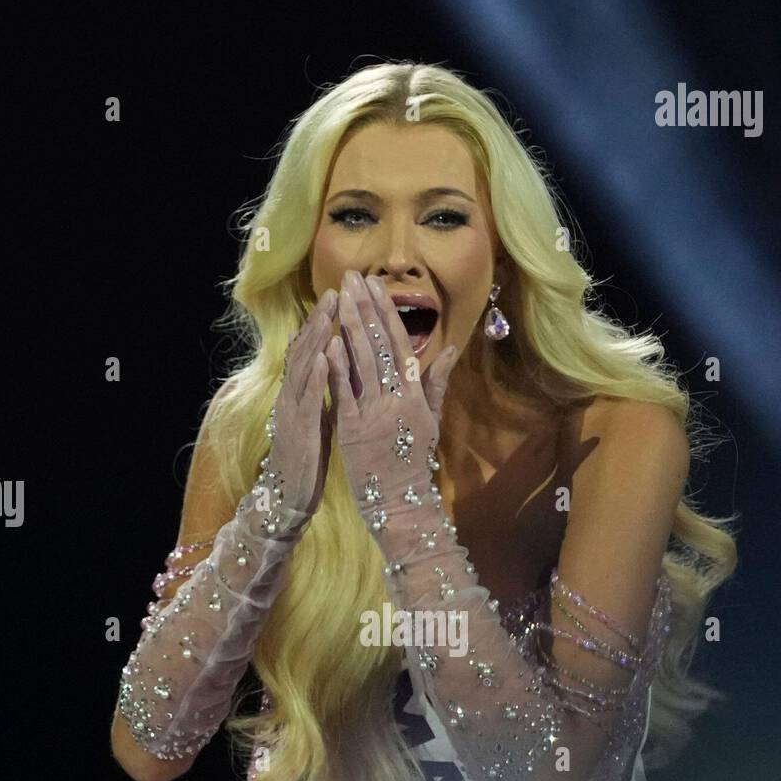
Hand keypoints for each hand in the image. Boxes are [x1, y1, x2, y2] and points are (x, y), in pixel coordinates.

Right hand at [268, 287, 337, 519]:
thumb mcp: (319, 419)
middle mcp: (292, 395)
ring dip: (317, 337)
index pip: (311, 350)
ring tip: (330, 311)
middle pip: (305, 349)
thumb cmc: (307, 459)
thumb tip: (341, 370)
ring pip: (303, 367)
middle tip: (337, 289)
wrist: (288, 496)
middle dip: (321, 319)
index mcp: (300, 393)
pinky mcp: (299, 429)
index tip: (341, 296)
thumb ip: (326, 393)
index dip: (323, 323)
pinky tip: (326, 356)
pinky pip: (307, 398)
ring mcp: (292, 410)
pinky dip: (316, 376)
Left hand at [326, 272, 456, 525]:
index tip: (375, 286)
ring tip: (340, 298)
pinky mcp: (354, 430)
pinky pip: (345, 394)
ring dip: (350, 327)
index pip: (401, 346)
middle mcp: (397, 400)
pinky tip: (329, 341)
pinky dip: (337, 368)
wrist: (401, 502)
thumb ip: (437, 384)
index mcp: (416, 396)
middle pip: (380, 347)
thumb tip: (451, 349)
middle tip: (352, 278)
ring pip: (362, 364)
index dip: (387, 314)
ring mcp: (375, 414)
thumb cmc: (414, 464)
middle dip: (365, 309)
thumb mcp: (432, 422)